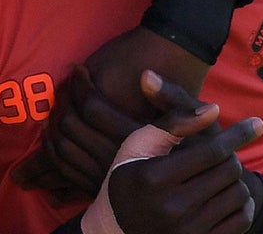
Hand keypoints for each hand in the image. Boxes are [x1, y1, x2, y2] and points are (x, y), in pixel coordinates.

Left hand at [11, 26, 211, 198]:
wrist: (208, 193)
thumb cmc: (206, 151)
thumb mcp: (201, 122)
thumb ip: (173, 97)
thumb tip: (146, 76)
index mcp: (140, 143)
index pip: (92, 108)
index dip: (81, 85)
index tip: (80, 69)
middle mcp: (118, 166)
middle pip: (71, 126)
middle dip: (63, 99)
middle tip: (67, 83)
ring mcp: (105, 183)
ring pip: (61, 149)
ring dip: (54, 121)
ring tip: (62, 101)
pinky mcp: (99, 192)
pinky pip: (63, 169)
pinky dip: (53, 147)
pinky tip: (59, 129)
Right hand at [105, 98, 262, 233]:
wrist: (115, 227)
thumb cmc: (129, 175)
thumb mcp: (139, 143)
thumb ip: (174, 122)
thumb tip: (214, 109)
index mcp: (155, 177)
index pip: (211, 151)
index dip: (236, 135)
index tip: (257, 123)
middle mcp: (171, 207)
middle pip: (228, 171)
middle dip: (229, 156)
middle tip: (218, 155)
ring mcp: (187, 231)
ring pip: (238, 194)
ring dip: (234, 180)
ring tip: (218, 176)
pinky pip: (241, 221)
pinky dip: (242, 204)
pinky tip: (228, 195)